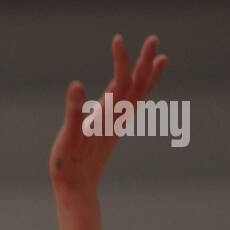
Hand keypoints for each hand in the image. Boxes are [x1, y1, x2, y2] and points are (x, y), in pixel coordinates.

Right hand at [49, 34, 167, 197]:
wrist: (78, 191)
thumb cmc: (69, 166)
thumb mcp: (68, 137)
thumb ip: (74, 111)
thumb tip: (77, 86)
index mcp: (106, 116)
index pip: (119, 82)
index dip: (121, 60)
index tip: (118, 40)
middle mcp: (116, 119)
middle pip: (136, 86)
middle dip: (145, 62)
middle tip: (154, 39)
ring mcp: (117, 125)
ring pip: (139, 96)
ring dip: (149, 76)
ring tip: (162, 59)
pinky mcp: (114, 131)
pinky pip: (133, 108)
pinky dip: (141, 93)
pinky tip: (141, 88)